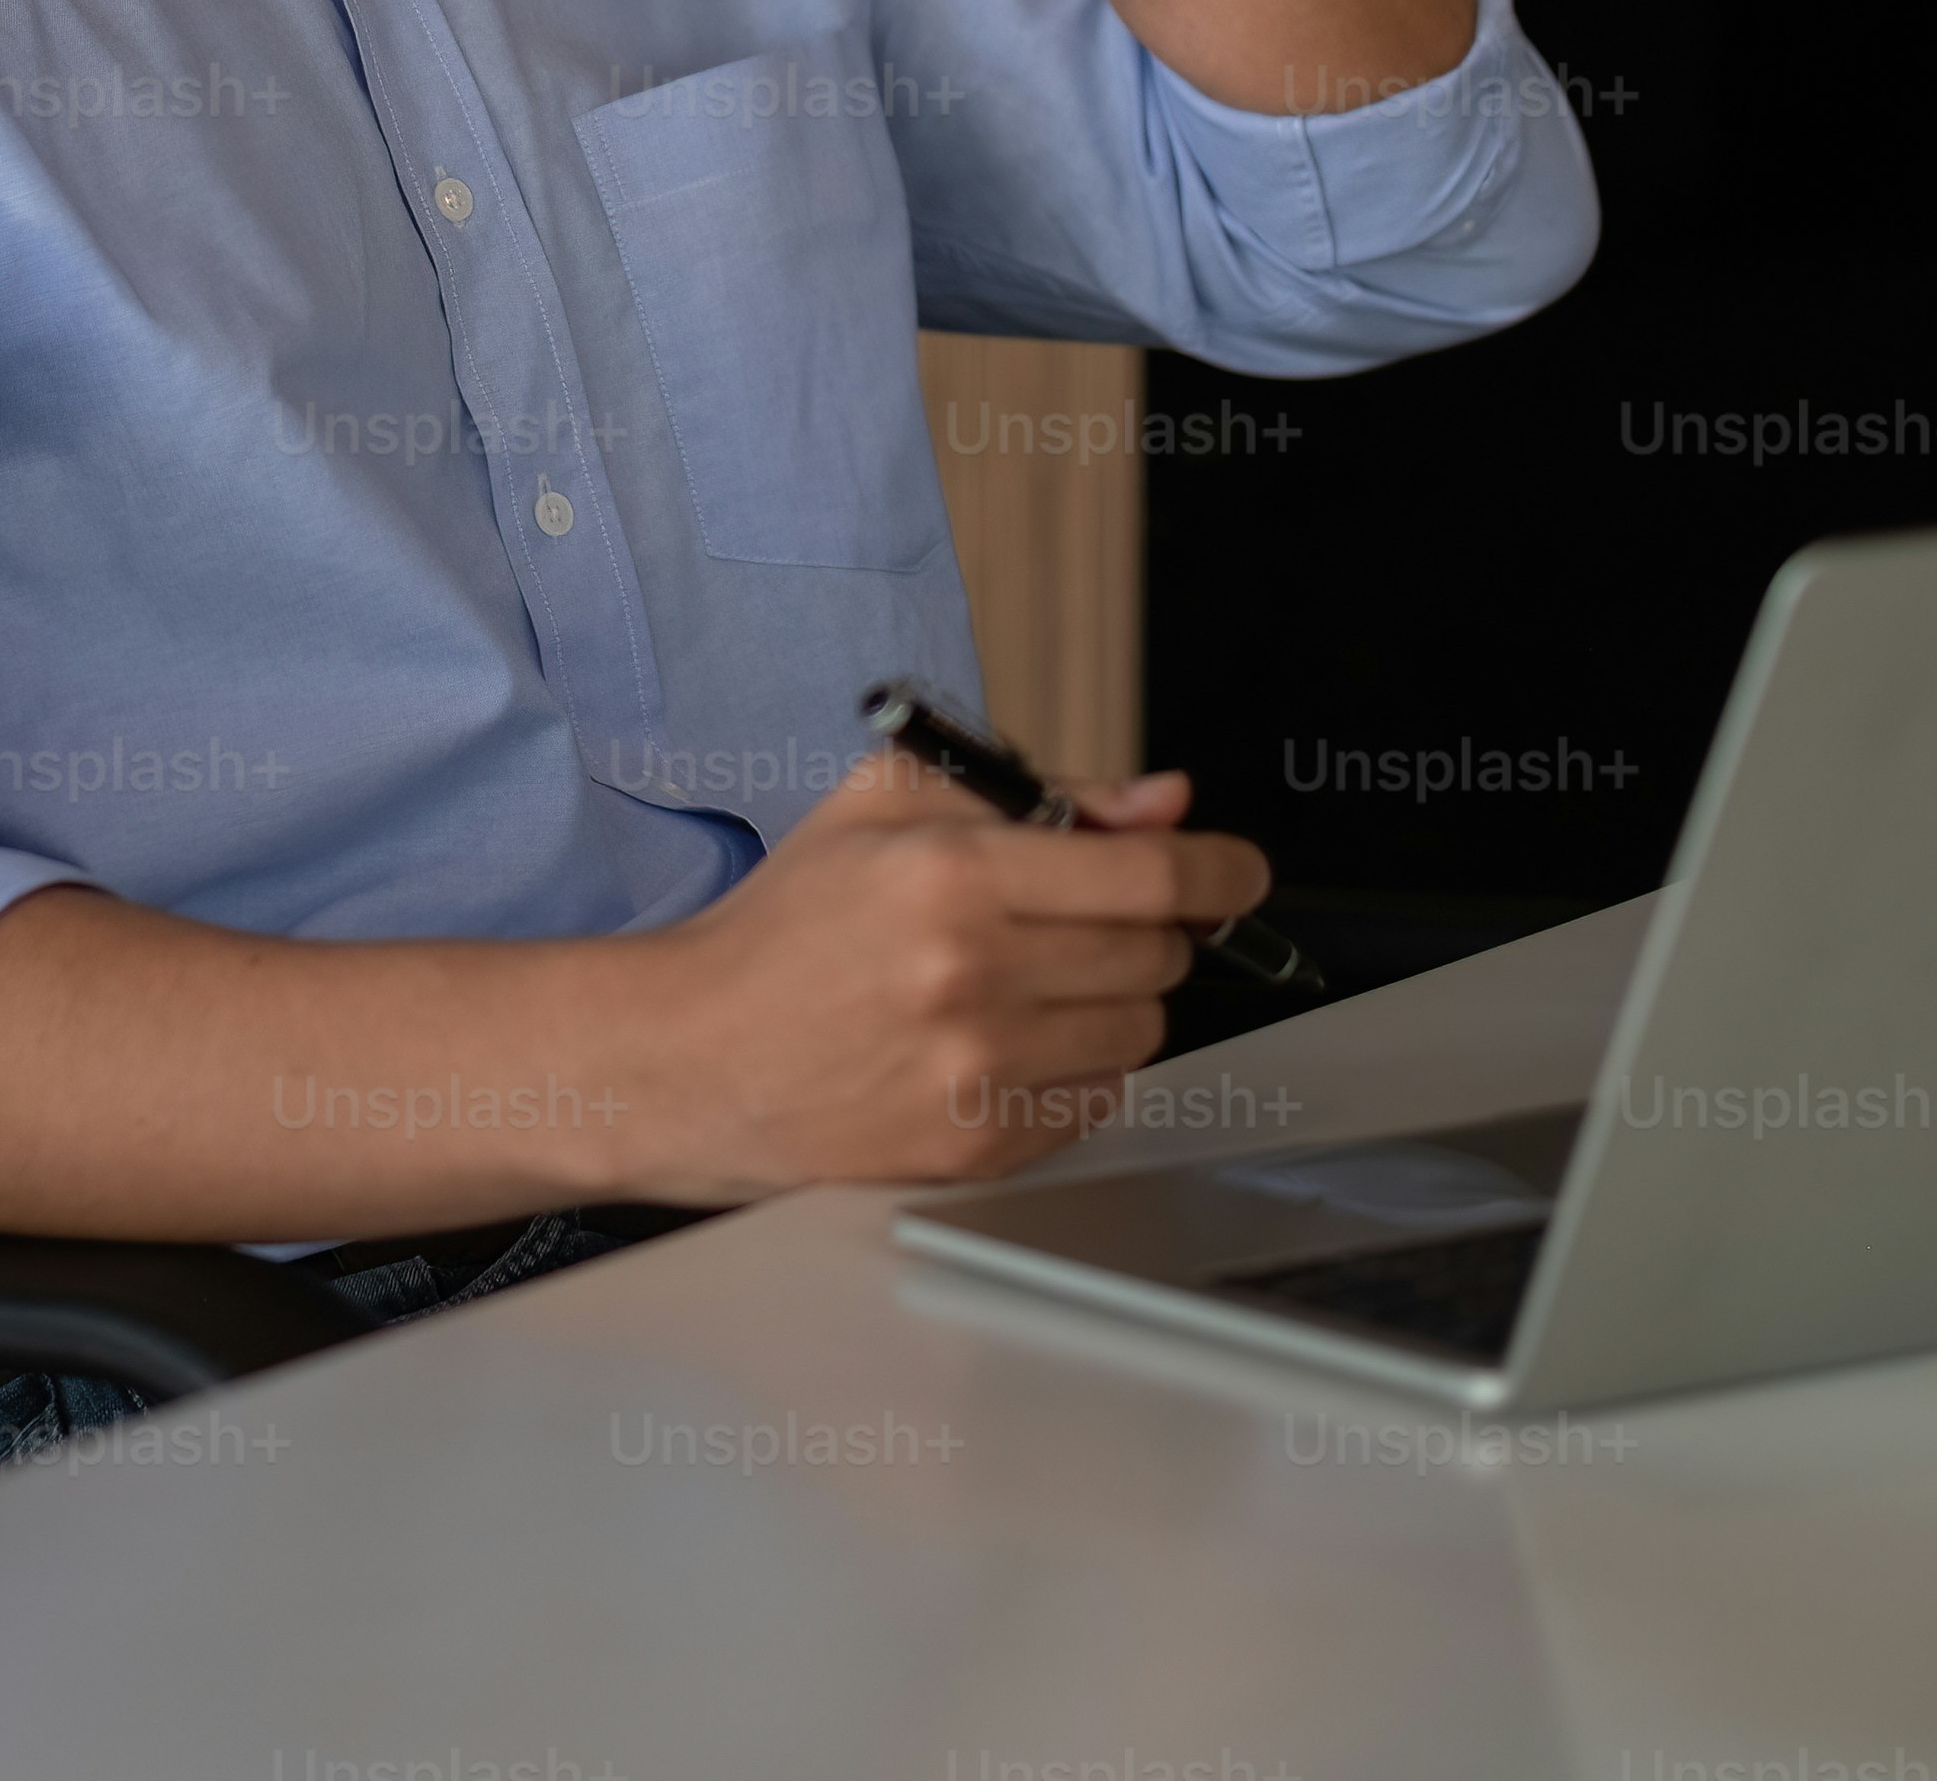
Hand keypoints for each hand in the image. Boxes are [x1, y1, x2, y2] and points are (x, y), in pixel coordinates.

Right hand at [619, 751, 1272, 1196]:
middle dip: (1141, 928)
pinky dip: (1072, 1071)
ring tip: (1027, 985)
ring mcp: (977, 1073)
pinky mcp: (974, 1150)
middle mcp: (975, 974)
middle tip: (1079, 921)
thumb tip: (1160, 802)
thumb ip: (1036, 787)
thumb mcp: (890, 803)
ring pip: (1137, 1034)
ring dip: (1108, 1002)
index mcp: (955, 872)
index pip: (1150, 876)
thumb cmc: (789, 923)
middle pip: (1154, 954)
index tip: (1240, 872)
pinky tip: (1000, 1044)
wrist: (695, 1055)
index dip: (1220, 871)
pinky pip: (1092, 1104)